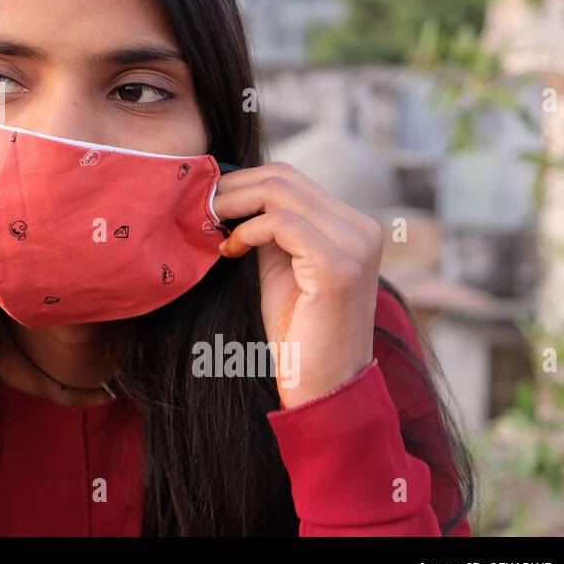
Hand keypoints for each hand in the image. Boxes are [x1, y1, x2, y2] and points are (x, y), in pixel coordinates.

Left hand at [211, 161, 381, 407]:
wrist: (325, 386)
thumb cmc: (299, 333)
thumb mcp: (283, 268)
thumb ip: (271, 231)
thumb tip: (232, 196)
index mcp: (354, 226)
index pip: (291, 179)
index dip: (243, 182)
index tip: (208, 199)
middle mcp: (363, 229)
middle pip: (284, 177)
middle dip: (233, 187)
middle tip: (200, 205)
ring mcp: (355, 246)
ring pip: (280, 192)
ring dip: (234, 204)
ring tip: (208, 222)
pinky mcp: (339, 266)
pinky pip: (281, 223)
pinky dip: (247, 231)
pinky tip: (230, 250)